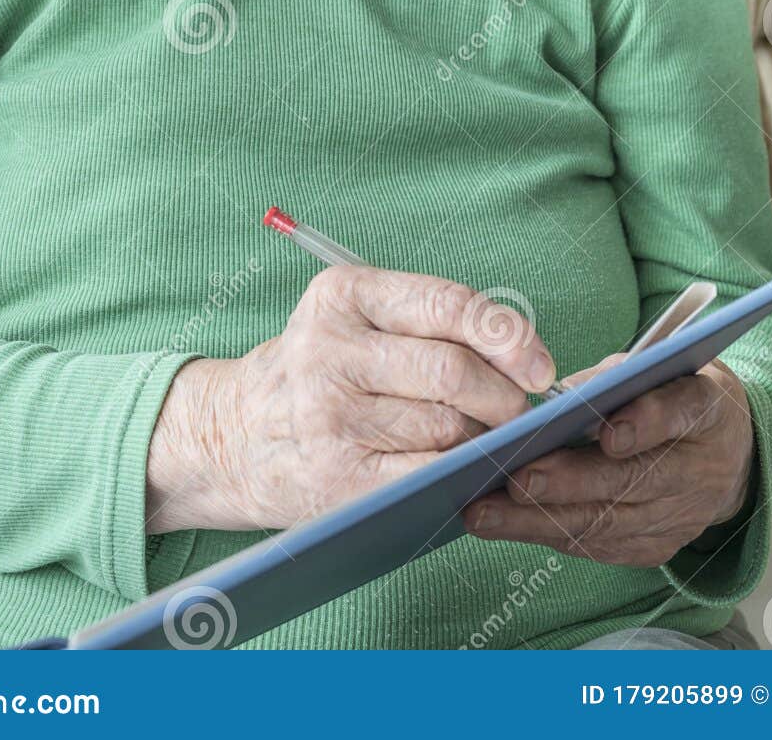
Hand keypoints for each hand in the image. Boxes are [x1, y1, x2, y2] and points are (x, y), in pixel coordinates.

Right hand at [146, 266, 554, 532]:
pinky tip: (460, 469)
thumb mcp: (355, 320)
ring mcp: (330, 416)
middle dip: (503, 399)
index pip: (447, 305)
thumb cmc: (318, 372)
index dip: (507, 335)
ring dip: (478, 439)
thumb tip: (525, 358)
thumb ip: (429, 324)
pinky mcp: (336, 475)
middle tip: (516, 413)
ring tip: (475, 438)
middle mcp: (330, 349)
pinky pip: (426, 474)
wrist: (231, 436)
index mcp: (344, 295)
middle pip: (453, 373)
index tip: (541, 365)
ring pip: (446, 428)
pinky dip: (457, 474)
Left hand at [463, 357, 754, 565]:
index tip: (609, 432)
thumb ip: (610, 378)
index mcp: (706, 408)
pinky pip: (601, 546)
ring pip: (607, 522)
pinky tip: (506, 526)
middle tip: (516, 478)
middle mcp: (700, 469)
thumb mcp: (657, 365)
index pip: (679, 412)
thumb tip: (552, 399)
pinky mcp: (658, 547)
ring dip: (541, 520)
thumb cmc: (673, 393)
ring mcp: (681, 516)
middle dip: (569, 482)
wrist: (729, 454)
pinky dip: (551, 535)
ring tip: (484, 511)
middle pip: (633, 479)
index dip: (645, 423)